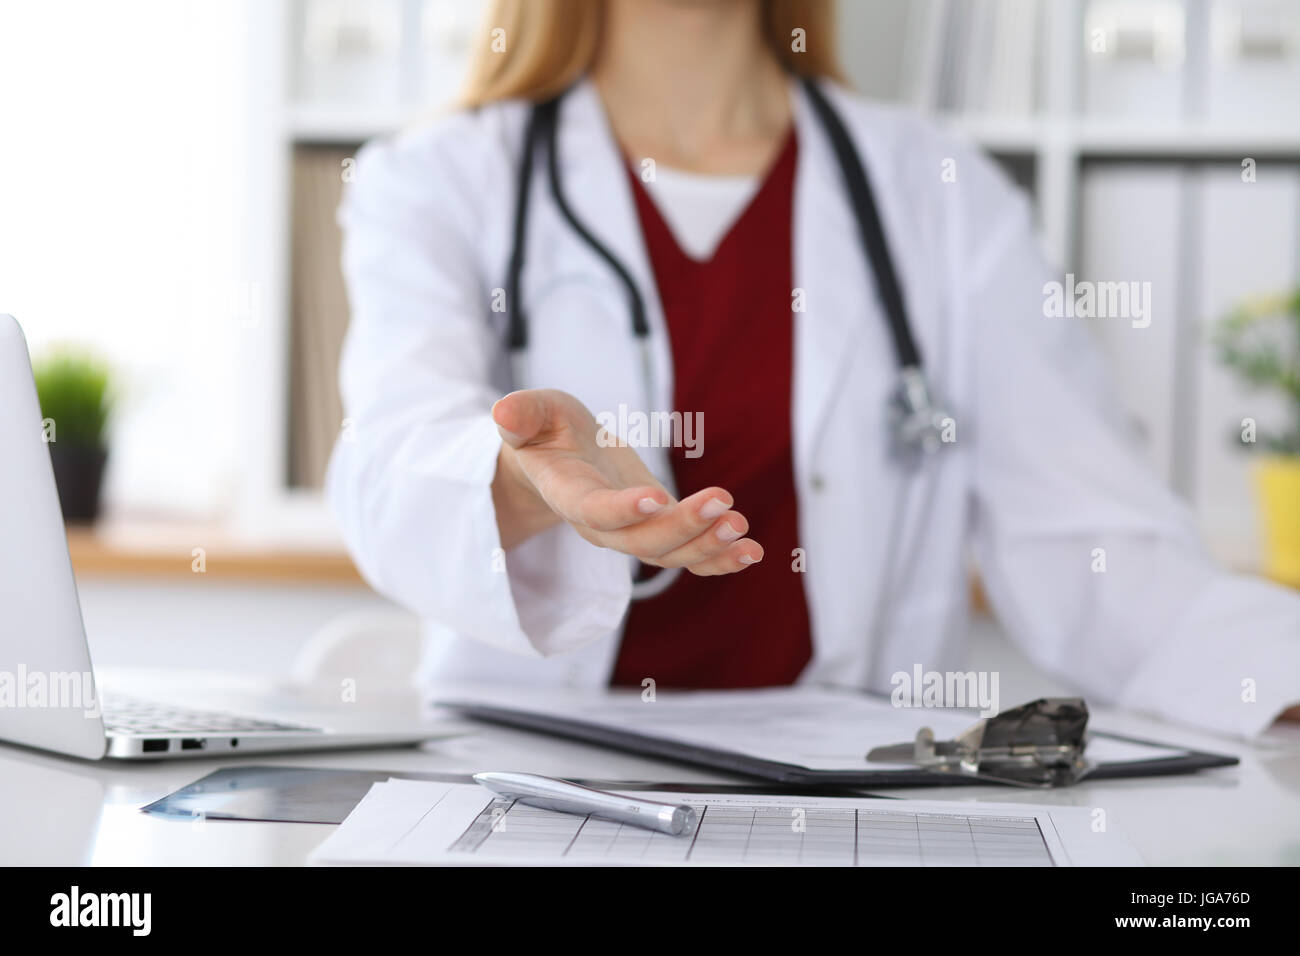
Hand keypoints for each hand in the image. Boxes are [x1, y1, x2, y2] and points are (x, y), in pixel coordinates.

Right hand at [491, 388, 761, 574]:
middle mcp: (601, 525)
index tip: (657, 497)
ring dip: (710, 547)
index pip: (593, 510)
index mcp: (568, 493)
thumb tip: (503, 410)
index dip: (622, 509)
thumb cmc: (543, 431)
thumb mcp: (531, 412)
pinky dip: (720, 560)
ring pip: (670, 556)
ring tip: (743, 530)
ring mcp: (631, 533)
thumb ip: (521, 414)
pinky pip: (689, 557)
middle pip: (641, 543)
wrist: (555, 460)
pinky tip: (751, 551)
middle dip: (684, 528)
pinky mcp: (657, 531)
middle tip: (723, 505)